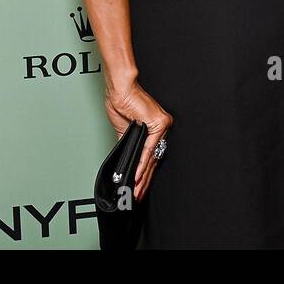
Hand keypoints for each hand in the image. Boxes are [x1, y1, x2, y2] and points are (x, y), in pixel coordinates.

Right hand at [105, 82, 172, 200]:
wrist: (121, 88)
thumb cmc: (123, 101)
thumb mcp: (124, 129)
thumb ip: (128, 143)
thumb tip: (127, 159)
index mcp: (156, 128)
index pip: (151, 156)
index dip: (145, 173)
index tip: (139, 186)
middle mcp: (162, 127)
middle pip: (153, 159)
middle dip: (144, 180)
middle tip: (137, 194)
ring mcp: (162, 125)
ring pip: (152, 157)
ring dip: (142, 177)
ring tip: (136, 190)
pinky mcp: (159, 124)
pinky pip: (149, 149)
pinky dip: (141, 164)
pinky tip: (137, 176)